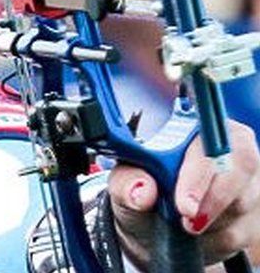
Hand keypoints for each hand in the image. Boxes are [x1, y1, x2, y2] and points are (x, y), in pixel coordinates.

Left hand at [108, 120, 259, 268]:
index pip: (213, 139)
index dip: (201, 172)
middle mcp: (231, 148)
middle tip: (185, 222)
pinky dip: (216, 240)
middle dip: (212, 201)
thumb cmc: (141, 194)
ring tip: (181, 224)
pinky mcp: (255, 214)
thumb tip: (142, 190)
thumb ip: (129, 183)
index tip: (184, 205)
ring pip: (244, 203)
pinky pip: (244, 232)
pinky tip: (197, 235)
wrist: (152, 229)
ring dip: (209, 222)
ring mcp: (249, 182)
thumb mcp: (124, 185)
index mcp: (196, 130)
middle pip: (242, 167)